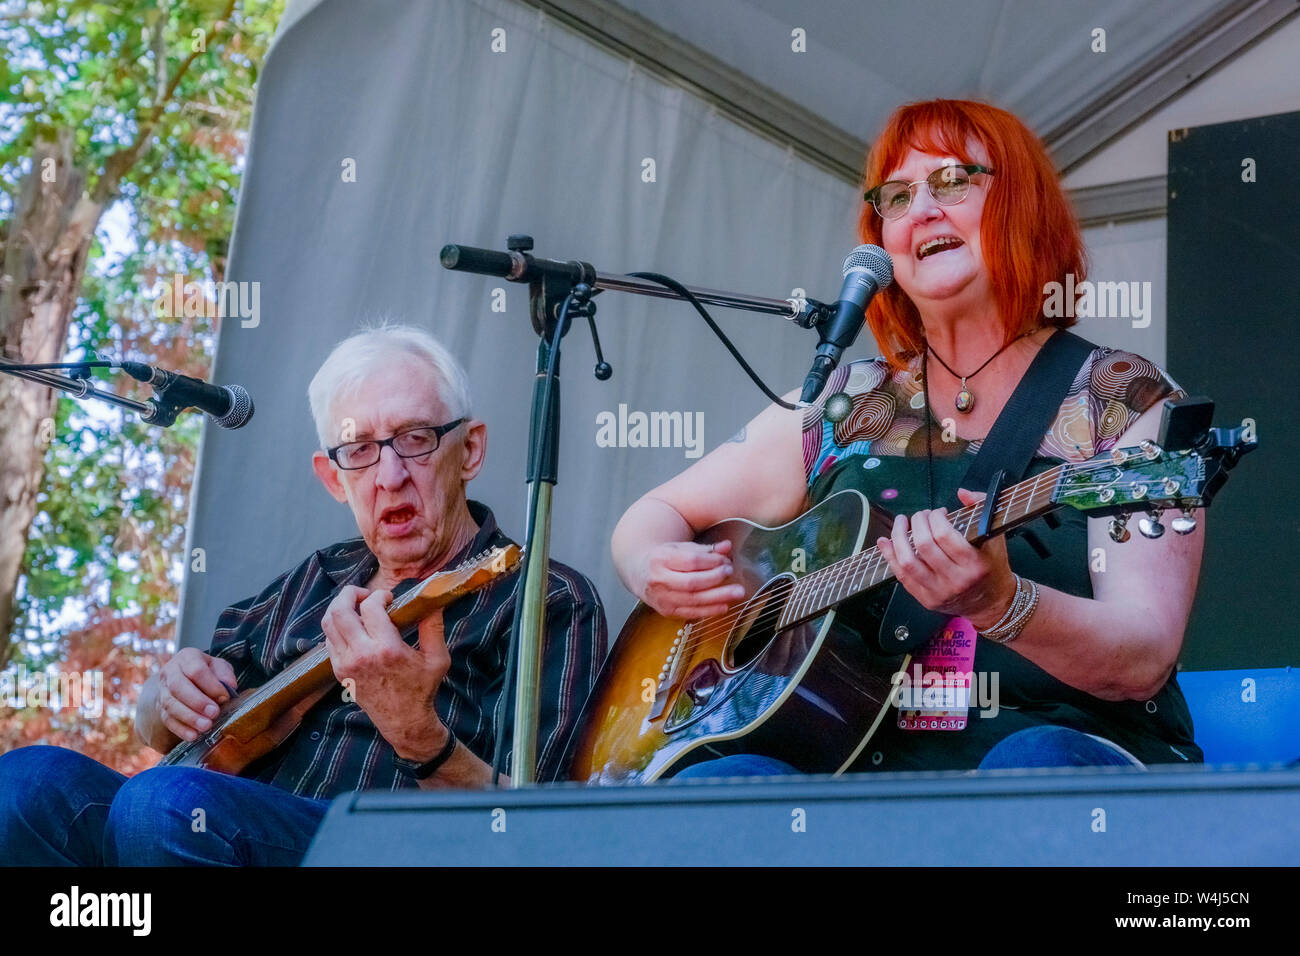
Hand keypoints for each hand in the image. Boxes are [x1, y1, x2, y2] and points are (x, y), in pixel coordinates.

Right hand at [157, 647, 237, 741]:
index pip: (196, 670)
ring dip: (189, 717)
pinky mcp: (161, 708)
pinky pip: (167, 720)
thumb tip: (229, 687)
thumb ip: (225, 674)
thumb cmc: (208, 671)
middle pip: (178, 687)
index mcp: (187, 657)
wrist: (186, 678)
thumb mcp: (219, 666)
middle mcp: (170, 672)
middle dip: (197, 702)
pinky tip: (193, 736)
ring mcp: (162, 691)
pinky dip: (180, 729)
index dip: (211, 685)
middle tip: (214, 713)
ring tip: (206, 727)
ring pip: (171, 704)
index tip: (225, 697)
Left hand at [322, 586, 451, 759]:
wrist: (403, 721)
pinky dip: (338, 627)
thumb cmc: (422, 689)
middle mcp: (361, 655)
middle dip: (350, 594)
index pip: (370, 608)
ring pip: (328, 623)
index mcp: (386, 649)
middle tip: (365, 594)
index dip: (379, 595)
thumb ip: (434, 626)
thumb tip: (433, 600)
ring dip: (340, 608)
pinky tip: (354, 627)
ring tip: (356, 607)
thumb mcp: (437, 658)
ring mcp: (346, 664)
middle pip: (339, 610)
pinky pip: (329, 640)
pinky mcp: (339, 671)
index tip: (389, 598)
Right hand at [638, 539, 744, 619]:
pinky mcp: (667, 611)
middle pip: (692, 582)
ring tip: (736, 592)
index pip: (691, 561)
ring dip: (718, 597)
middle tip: (731, 572)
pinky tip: (724, 605)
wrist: (640, 573)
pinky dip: (710, 610)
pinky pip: (691, 613)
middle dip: (716, 578)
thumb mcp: (680, 548)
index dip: (711, 561)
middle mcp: (659, 580)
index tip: (726, 560)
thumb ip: (705, 548)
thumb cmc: (663, 558)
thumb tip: (726, 547)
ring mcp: (662, 598)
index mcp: (661, 558)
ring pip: (693, 599)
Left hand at [875, 488, 1016, 629]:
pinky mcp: (926, 599)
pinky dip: (890, 556)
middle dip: (917, 523)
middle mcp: (956, 580)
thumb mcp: (995, 537)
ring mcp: (938, 592)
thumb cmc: (992, 566)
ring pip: (908, 562)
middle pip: (924, 546)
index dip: (935, 518)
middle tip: (920, 515)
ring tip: (900, 523)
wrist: (992, 603)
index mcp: (974, 564)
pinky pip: (901, 576)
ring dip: (898, 537)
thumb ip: (983, 509)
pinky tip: (885, 542)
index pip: (944, 535)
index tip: (937, 513)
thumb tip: (962, 492)